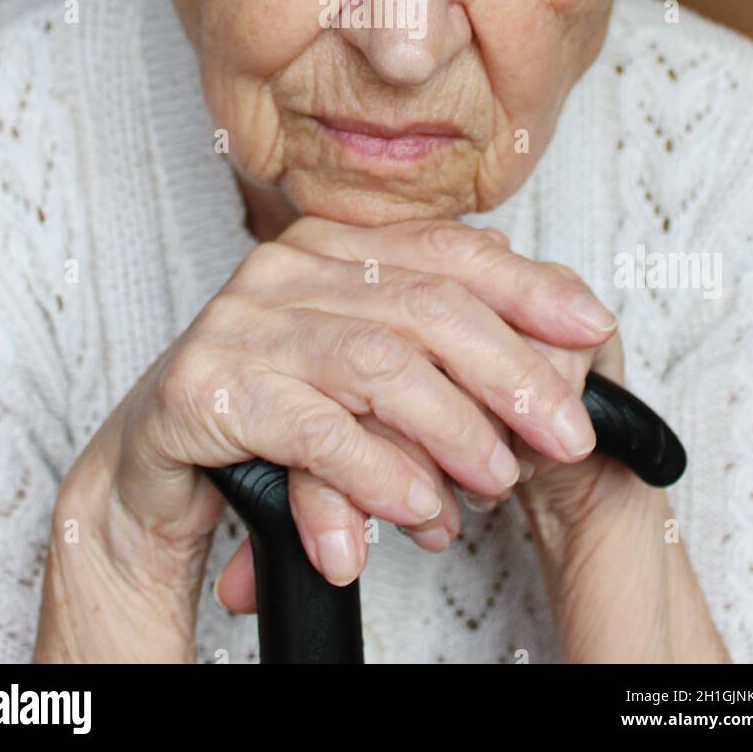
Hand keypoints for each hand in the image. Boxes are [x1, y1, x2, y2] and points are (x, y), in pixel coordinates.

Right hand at [213, 220, 616, 609]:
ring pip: (380, 364)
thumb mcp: (367, 362)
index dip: (528, 287)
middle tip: (566, 434)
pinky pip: (313, 428)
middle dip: (510, 373)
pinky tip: (418, 505)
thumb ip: (436, 326)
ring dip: (453, 430)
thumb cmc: (276, 406)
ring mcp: (241, 322)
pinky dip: (377, 471)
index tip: (593, 327)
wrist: (160, 461)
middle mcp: (285, 268)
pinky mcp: (206, 387)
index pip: (448, 250)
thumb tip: (544, 294)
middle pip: (427, 306)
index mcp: (331, 246)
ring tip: (497, 482)